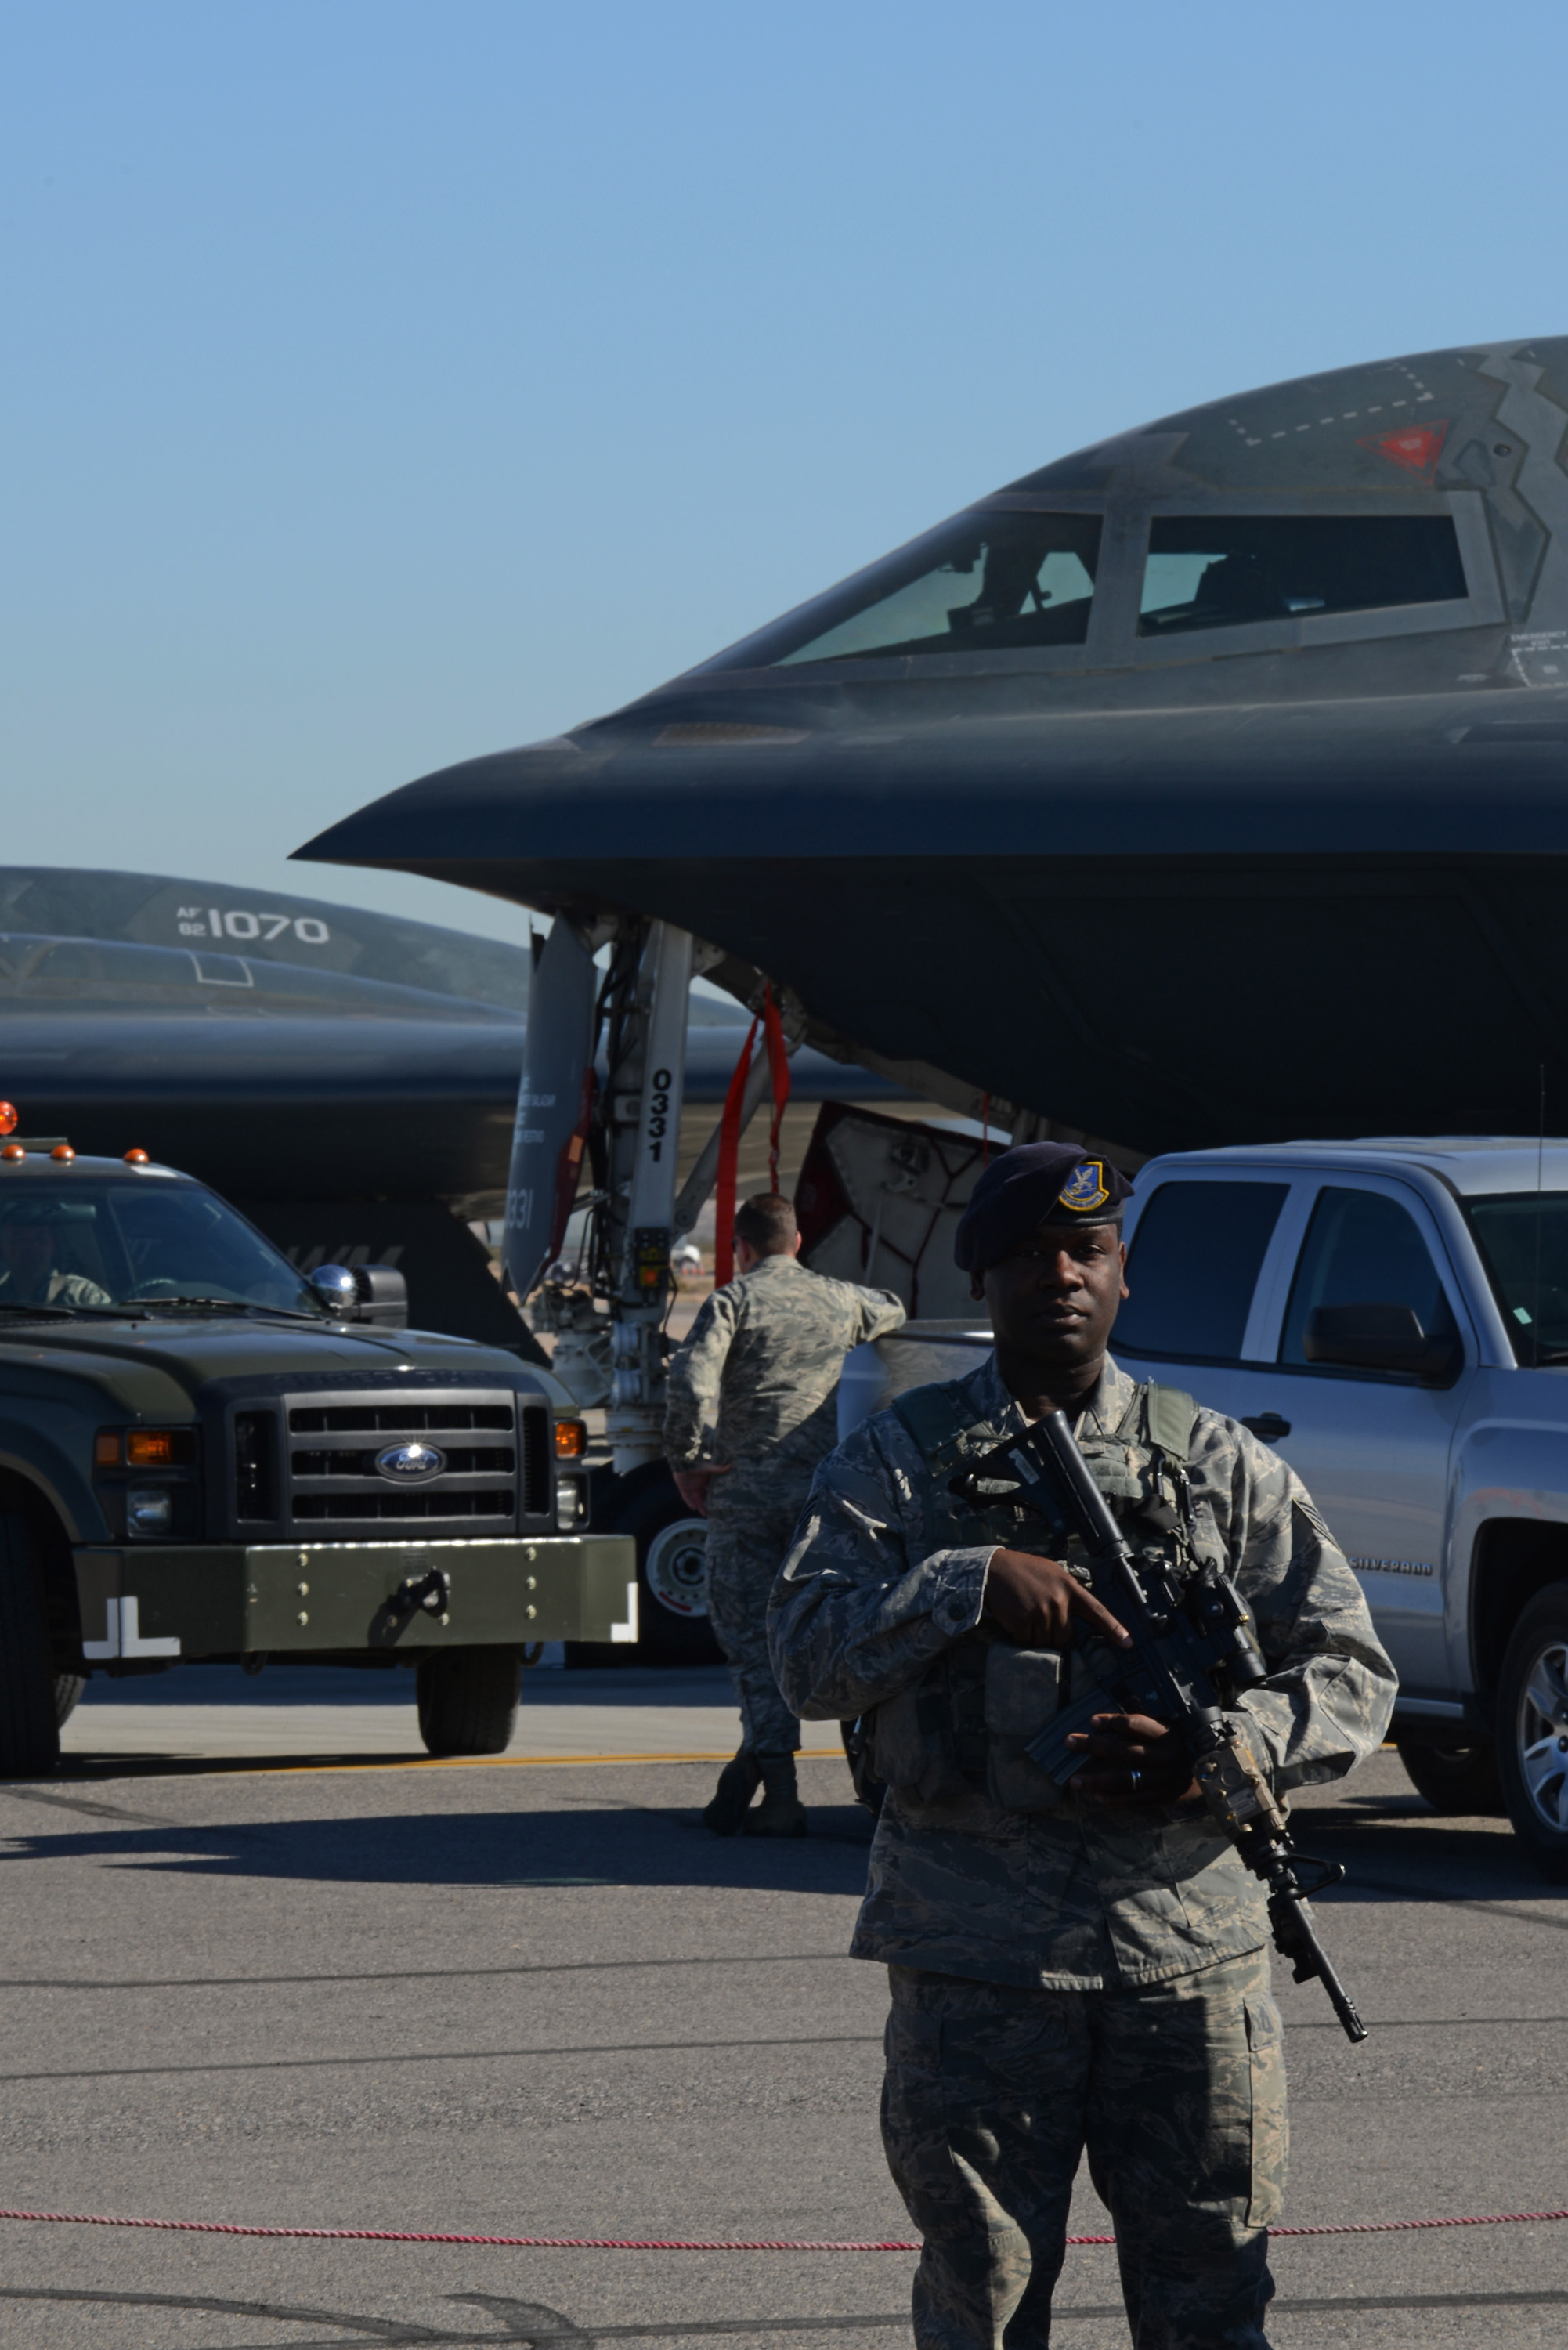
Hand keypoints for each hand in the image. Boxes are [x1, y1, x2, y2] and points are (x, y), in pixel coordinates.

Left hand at [671, 1464, 728, 1515]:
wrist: (683, 1459)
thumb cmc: (696, 1462)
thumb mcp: (708, 1467)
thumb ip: (718, 1468)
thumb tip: (730, 1465)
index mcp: (705, 1480)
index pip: (711, 1491)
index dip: (714, 1497)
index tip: (720, 1503)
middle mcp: (699, 1485)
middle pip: (704, 1497)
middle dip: (708, 1505)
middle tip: (713, 1512)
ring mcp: (691, 1487)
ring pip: (696, 1499)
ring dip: (700, 1506)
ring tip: (705, 1514)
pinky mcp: (683, 1488)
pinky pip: (686, 1498)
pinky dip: (689, 1503)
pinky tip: (694, 1508)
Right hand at [982, 1549, 1130, 1651]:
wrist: (994, 1569)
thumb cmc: (1024, 1571)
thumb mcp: (1052, 1574)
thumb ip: (1066, 1593)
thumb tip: (1073, 1620)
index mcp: (1070, 1588)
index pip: (1097, 1611)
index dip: (1114, 1629)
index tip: (1128, 1643)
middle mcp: (1059, 1601)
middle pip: (1065, 1637)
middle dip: (1053, 1635)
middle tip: (1039, 1619)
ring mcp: (1041, 1611)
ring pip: (1045, 1642)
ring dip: (1034, 1636)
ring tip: (1025, 1615)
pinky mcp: (1023, 1621)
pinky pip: (1026, 1642)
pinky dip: (1020, 1637)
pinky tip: (1014, 1619)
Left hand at [1067, 1711, 1198, 1807]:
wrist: (1216, 1773)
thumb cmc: (1185, 1744)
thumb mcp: (1172, 1728)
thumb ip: (1148, 1725)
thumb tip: (1111, 1719)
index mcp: (1166, 1734)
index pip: (1135, 1725)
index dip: (1112, 1722)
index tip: (1091, 1720)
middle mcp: (1163, 1757)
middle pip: (1121, 1751)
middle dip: (1092, 1745)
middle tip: (1069, 1741)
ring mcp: (1162, 1779)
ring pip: (1123, 1779)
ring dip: (1096, 1780)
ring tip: (1074, 1780)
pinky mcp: (1162, 1797)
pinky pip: (1134, 1800)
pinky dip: (1114, 1799)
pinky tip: (1096, 1796)